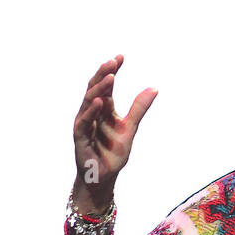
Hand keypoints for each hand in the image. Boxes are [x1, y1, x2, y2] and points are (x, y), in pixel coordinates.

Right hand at [72, 55, 157, 210]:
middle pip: (95, 88)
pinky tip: (99, 101)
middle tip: (113, 61)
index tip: (121, 57)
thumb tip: (154, 88)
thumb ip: (139, 108)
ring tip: (111, 75)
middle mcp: (92, 113)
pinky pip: (84, 122)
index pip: (106, 86)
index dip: (112, 71)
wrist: (103, 177)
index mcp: (104, 109)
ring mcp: (85, 124)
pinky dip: (91, 111)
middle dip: (104, 74)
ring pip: (88, 101)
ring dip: (99, 88)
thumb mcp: (130, 128)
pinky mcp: (80, 137)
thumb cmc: (113, 153)